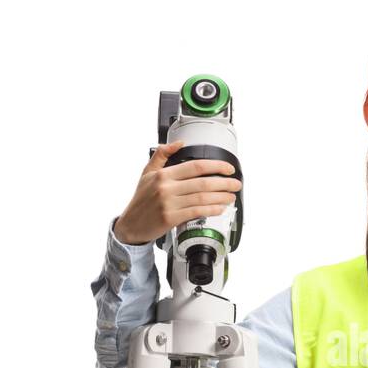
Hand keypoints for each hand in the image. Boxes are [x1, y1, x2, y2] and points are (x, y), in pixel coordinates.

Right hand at [113, 140, 242, 245]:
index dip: (215, 166)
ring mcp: (169, 203)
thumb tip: (179, 142)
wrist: (131, 225)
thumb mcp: (147, 172)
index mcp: (164, 174)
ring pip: (202, 198)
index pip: (195, 166)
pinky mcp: (171, 218)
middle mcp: (166, 188)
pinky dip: (211, 210)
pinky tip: (220, 208)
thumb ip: (161, 154)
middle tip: (236, 184)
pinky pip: (196, 212)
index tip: (228, 168)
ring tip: (231, 196)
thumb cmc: (141, 200)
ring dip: (221, 197)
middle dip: (224, 183)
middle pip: (202, 182)